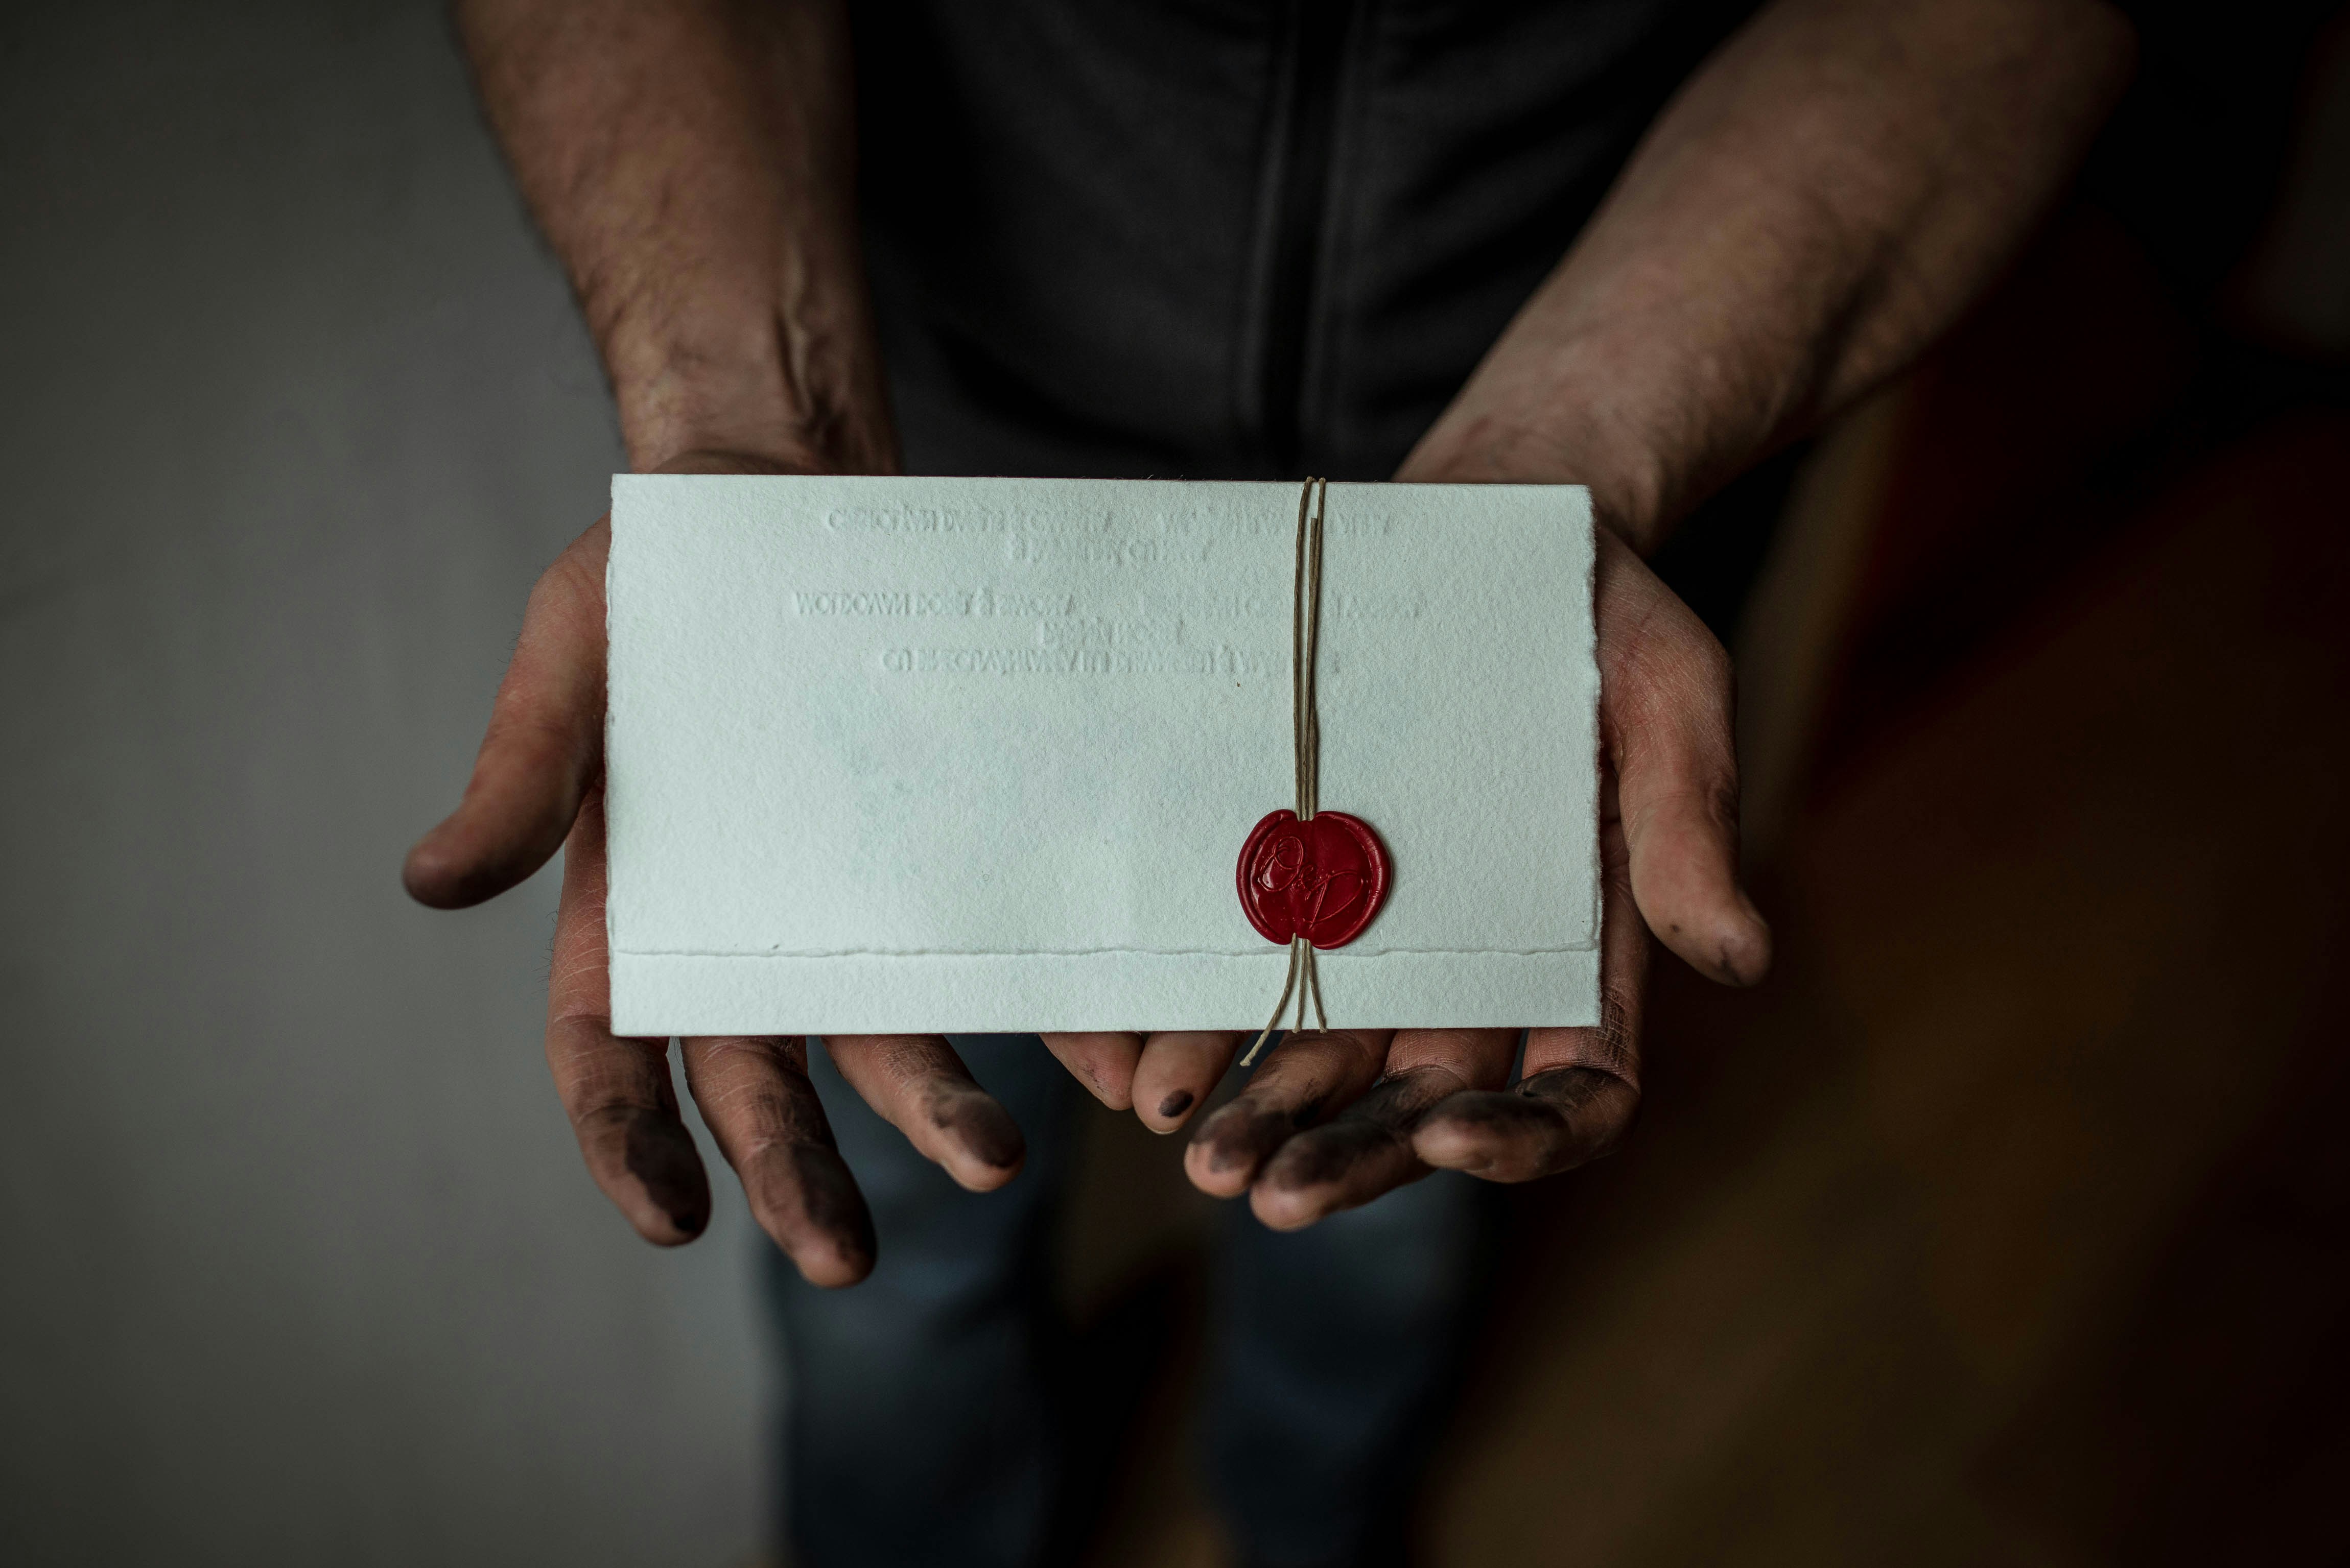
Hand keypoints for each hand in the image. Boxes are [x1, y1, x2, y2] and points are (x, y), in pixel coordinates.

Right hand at [402, 452, 1024, 1287]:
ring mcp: (848, 905)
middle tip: (849, 1261)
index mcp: (629, 913)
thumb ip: (520, 776)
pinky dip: (1049, 1007)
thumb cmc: (651, 581)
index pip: (612, 1061)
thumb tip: (427, 884)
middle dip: (799, 1178)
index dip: (630, 1147)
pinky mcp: (941, 859)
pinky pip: (998, 950)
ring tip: (996, 1164)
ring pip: (885, 1043)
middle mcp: (743, 936)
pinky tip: (1101, 1054)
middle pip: (761, 1089)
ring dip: (938, 1111)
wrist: (782, 493)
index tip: (672, 1220)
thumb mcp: (568, 656)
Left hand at [1041, 525, 1769, 1227]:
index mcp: (1591, 952)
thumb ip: (1688, 826)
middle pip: (1429, 1106)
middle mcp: (1483, 968)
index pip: (1578, 1092)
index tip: (1454, 1135)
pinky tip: (1142, 1058)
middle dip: (1357, 1157)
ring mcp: (1386, 933)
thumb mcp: (1668, 697)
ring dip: (1268, 1119)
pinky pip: (1247, 974)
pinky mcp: (1300, 882)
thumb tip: (1739, 961)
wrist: (1491, 522)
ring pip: (1330, 1065)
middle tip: (1274, 1193)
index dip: (1525, 1138)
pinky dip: (1203, 1024)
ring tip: (1199, 1151)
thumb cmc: (1604, 613)